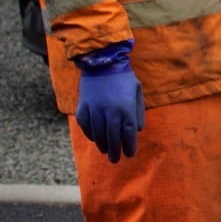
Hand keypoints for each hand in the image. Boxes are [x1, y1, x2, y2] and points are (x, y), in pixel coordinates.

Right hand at [75, 40, 143, 162]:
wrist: (101, 62)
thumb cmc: (123, 78)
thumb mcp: (137, 91)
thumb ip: (138, 112)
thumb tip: (138, 130)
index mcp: (126, 109)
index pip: (128, 134)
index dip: (129, 146)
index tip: (130, 154)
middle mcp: (110, 112)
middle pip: (113, 138)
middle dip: (115, 151)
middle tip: (116, 159)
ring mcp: (94, 110)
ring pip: (98, 135)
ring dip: (102, 145)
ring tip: (106, 151)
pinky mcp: (82, 108)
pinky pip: (86, 126)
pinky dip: (90, 134)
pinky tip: (95, 138)